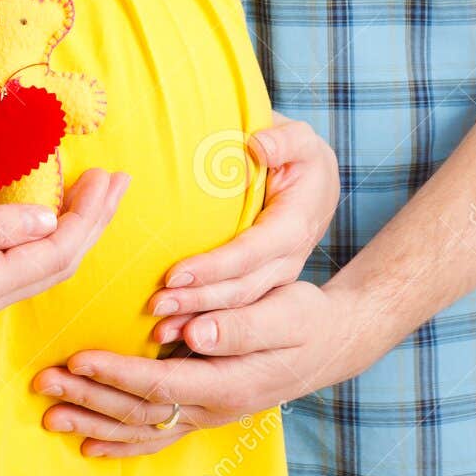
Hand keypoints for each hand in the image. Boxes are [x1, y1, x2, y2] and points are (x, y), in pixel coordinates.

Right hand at [0, 168, 131, 322]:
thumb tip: (48, 221)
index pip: (54, 254)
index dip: (88, 216)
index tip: (108, 177)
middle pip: (56, 264)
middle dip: (92, 222)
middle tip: (117, 180)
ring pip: (40, 267)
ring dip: (73, 228)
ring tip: (95, 193)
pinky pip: (16, 265)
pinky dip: (43, 236)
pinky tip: (49, 211)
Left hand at [33, 113, 343, 454]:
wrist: (330, 342)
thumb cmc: (305, 317)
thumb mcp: (284, 312)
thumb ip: (240, 325)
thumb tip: (195, 334)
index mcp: (230, 383)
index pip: (160, 384)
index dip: (117, 373)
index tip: (80, 356)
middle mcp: (215, 409)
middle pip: (141, 412)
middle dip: (89, 397)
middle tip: (45, 381)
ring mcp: (208, 416)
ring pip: (142, 429)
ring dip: (93, 421)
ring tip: (50, 412)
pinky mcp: (203, 411)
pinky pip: (155, 435)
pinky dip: (119, 441)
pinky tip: (88, 440)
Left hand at [147, 113, 339, 350]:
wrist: (320, 186)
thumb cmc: (303, 158)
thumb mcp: (302, 141)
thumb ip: (284, 141)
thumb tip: (259, 145)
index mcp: (293, 228)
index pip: (249, 253)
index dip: (213, 266)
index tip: (174, 274)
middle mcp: (286, 261)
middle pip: (239, 290)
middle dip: (197, 301)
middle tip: (155, 305)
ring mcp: (274, 278)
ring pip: (236, 308)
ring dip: (196, 318)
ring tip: (157, 329)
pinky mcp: (261, 285)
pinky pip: (233, 309)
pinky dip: (202, 321)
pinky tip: (171, 334)